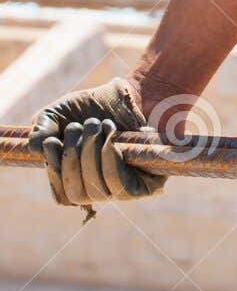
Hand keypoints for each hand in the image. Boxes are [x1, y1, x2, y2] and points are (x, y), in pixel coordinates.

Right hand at [29, 77, 165, 211]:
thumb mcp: (59, 113)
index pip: (63, 197)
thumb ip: (42, 127)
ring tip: (96, 125)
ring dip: (91, 154)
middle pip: (78, 194)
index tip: (53, 142)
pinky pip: (121, 186)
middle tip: (79, 126)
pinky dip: (110, 161)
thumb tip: (36, 147)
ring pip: (98, 190)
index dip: (55, 172)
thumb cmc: (94, 107)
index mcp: (80, 183)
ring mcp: (124, 190)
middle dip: (73, 158)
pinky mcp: (147, 184)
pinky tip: (109, 139)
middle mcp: (102, 192)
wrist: (133, 93)